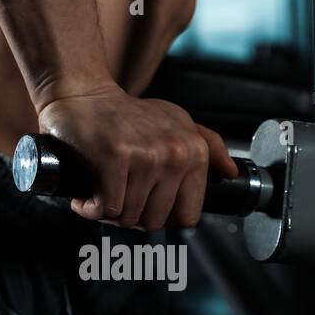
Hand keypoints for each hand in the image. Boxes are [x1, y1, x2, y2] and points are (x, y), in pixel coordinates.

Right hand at [36, 84, 237, 229]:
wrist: (83, 93)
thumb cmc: (126, 112)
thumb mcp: (175, 120)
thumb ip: (207, 145)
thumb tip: (230, 172)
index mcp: (194, 151)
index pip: (187, 216)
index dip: (161, 217)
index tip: (142, 205)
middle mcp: (175, 153)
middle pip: (156, 220)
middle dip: (132, 218)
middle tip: (115, 201)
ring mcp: (146, 155)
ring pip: (130, 216)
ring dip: (109, 215)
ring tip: (99, 196)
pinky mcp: (115, 157)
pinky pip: (107, 208)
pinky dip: (90, 209)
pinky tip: (84, 199)